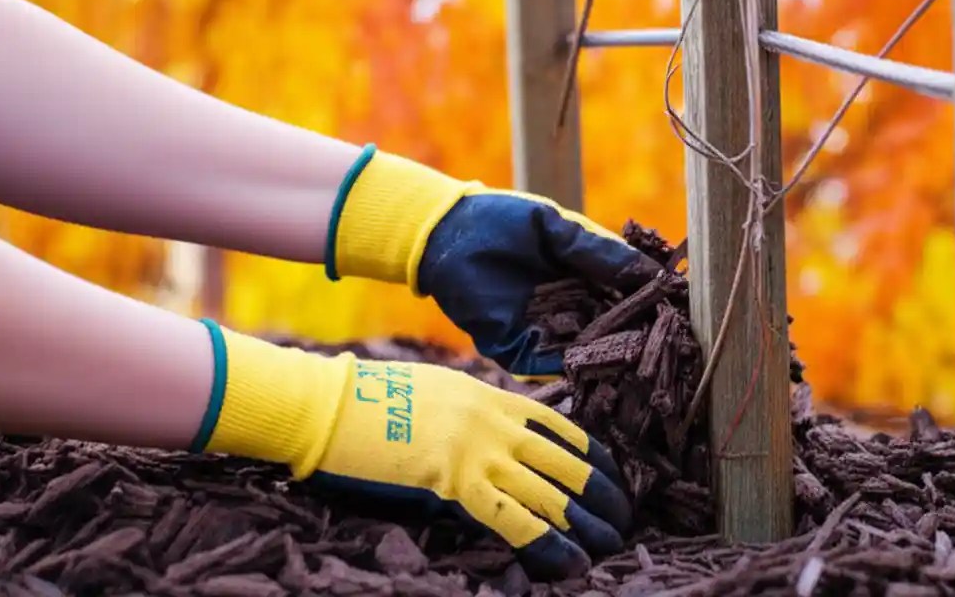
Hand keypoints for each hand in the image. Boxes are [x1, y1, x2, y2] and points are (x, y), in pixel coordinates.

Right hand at [194, 321, 631, 580]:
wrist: (331, 402)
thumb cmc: (370, 399)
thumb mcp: (437, 394)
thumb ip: (472, 414)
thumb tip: (492, 445)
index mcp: (491, 396)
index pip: (561, 428)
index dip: (594, 457)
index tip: (613, 480)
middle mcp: (496, 419)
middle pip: (567, 460)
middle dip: (602, 493)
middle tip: (622, 519)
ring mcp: (479, 448)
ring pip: (553, 489)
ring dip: (588, 522)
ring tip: (611, 544)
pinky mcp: (456, 480)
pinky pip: (516, 517)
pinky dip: (549, 542)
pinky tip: (571, 561)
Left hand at [325, 145, 662, 376]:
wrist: (446, 234)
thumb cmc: (502, 220)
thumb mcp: (558, 230)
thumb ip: (599, 253)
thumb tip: (651, 274)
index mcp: (583, 278)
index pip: (626, 298)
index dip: (651, 307)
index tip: (680, 315)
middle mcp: (568, 309)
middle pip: (611, 331)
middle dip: (636, 341)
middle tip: (669, 350)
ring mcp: (543, 332)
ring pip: (584, 352)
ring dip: (608, 360)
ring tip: (640, 367)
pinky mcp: (515, 350)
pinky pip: (547, 365)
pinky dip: (569, 367)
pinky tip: (593, 367)